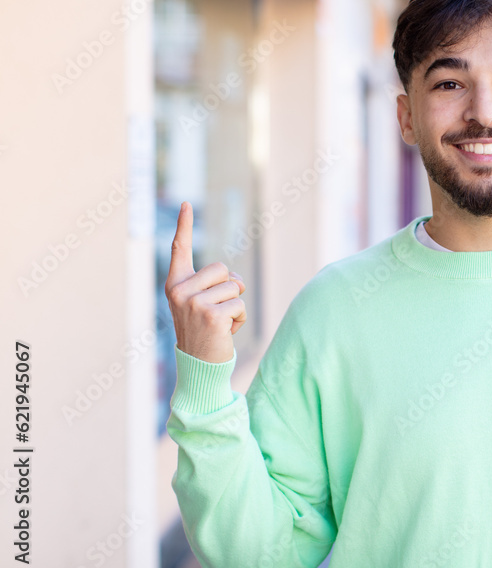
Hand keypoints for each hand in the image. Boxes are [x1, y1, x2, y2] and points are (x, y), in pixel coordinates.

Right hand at [164, 201, 246, 362]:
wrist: (199, 365)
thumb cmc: (204, 331)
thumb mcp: (202, 304)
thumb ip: (214, 285)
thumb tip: (237, 281)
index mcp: (175, 284)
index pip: (180, 249)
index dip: (184, 225)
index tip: (187, 203)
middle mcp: (180, 291)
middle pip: (222, 270)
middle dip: (229, 289)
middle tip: (217, 311)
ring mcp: (194, 303)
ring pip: (235, 288)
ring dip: (235, 306)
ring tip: (220, 323)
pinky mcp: (211, 315)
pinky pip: (240, 305)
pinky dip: (240, 319)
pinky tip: (226, 332)